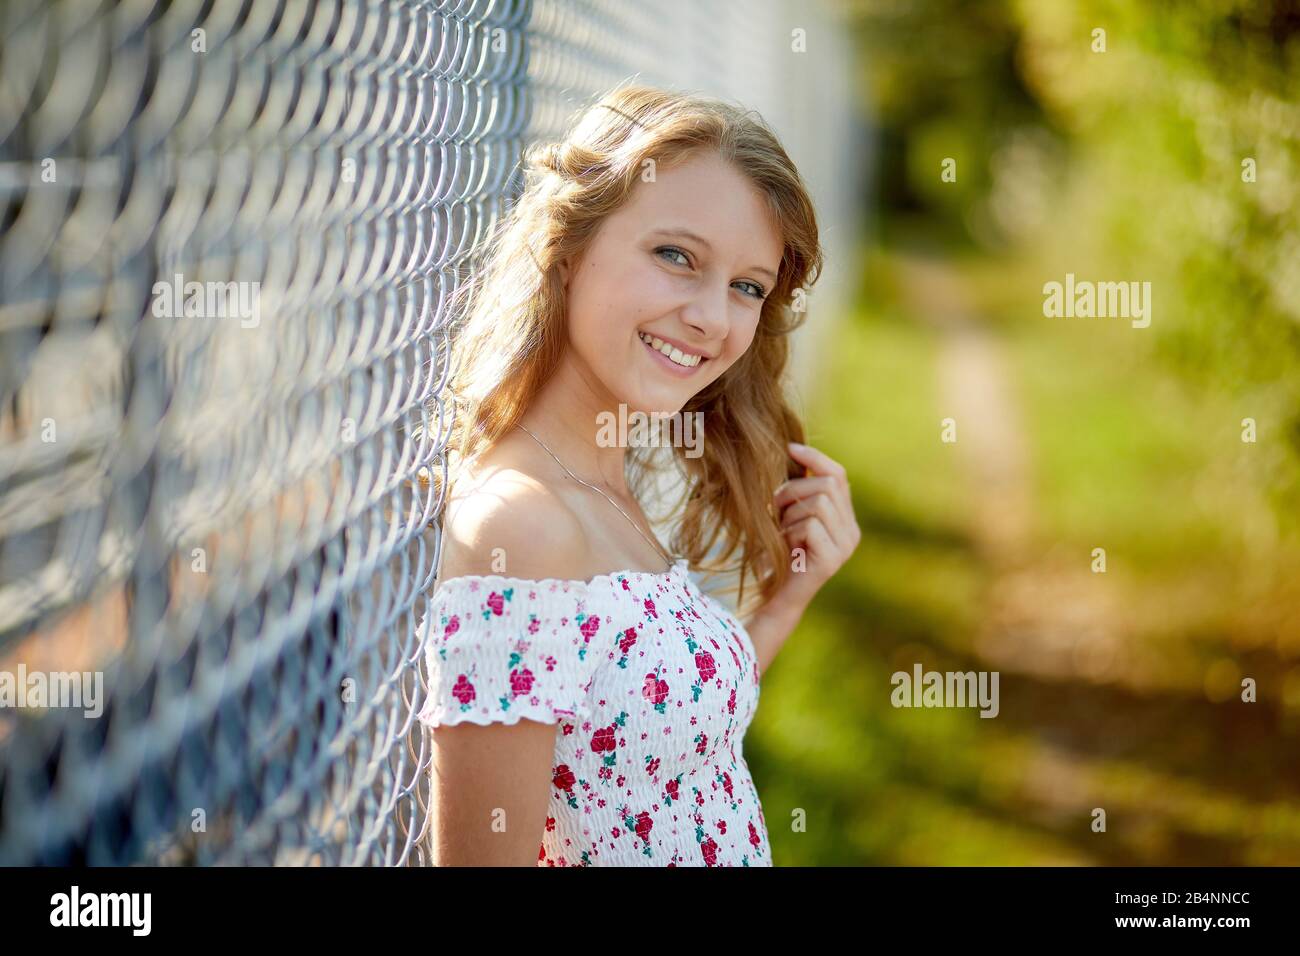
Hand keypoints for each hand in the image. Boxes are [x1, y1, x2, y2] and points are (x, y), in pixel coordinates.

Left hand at [768, 441, 860, 610]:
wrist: (776, 595)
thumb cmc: (778, 551)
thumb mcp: (789, 514)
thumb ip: (800, 490)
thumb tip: (795, 450)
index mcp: (844, 517)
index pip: (838, 474)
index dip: (815, 458)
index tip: (790, 448)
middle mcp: (851, 531)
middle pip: (826, 485)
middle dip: (793, 490)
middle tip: (776, 509)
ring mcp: (845, 546)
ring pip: (818, 502)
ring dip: (790, 514)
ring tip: (782, 532)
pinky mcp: (833, 559)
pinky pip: (811, 525)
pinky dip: (791, 531)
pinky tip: (786, 546)